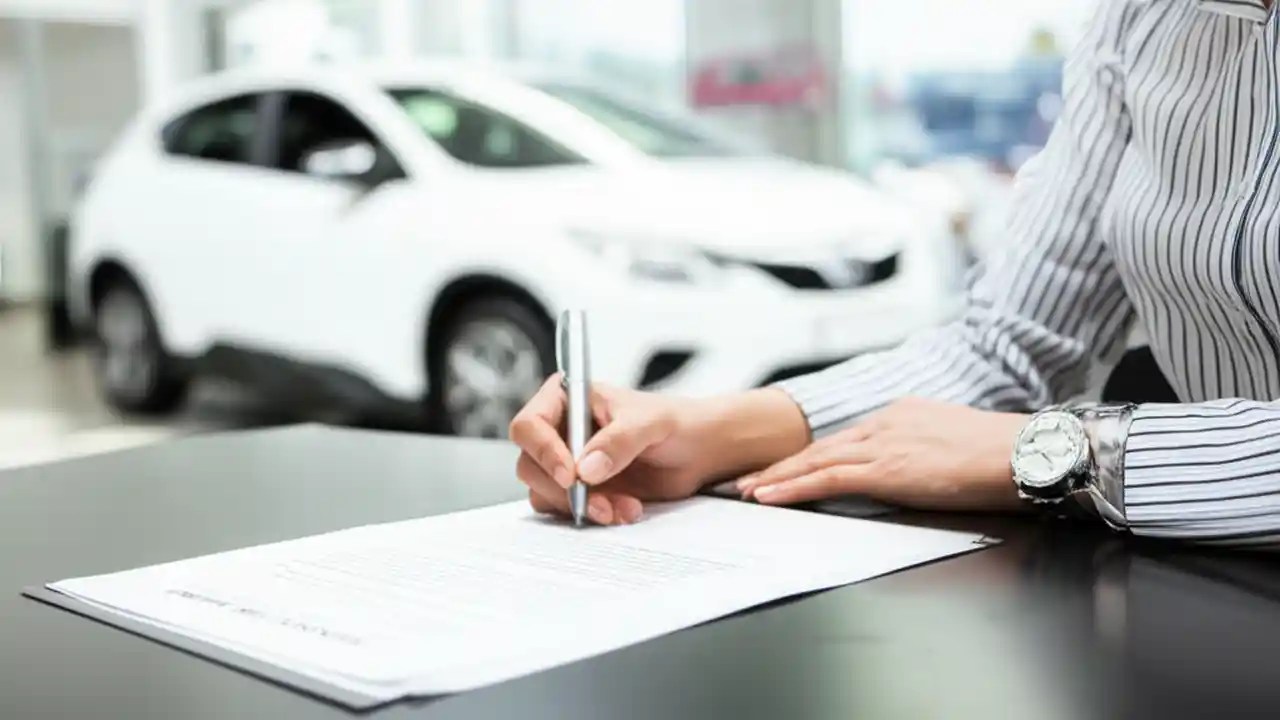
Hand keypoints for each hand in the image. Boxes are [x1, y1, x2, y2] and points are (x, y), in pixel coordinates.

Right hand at [509, 377, 712, 524]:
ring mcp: (568, 463)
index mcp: (568, 399)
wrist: (698, 451)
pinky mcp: (581, 490)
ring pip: (545, 493)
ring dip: (582, 506)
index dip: (542, 451)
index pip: (530, 425)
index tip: (569, 474)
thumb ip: (618, 441)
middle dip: (564, 490)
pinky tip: (623, 509)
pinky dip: (593, 515)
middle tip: (598, 501)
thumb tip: (585, 468)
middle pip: (530, 465)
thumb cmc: (675, 422)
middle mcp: (561, 431)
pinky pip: (567, 511)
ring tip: (621, 506)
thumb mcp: (650, 423)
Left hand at [737, 398, 1029, 511]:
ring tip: (746, 491)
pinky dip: (793, 487)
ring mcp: (884, 443)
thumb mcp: (952, 445)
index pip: (844, 438)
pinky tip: (770, 496)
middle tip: (746, 478)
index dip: (809, 455)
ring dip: (777, 477)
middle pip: (820, 446)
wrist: (1025, 452)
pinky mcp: (886, 468)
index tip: (785, 466)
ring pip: (815, 460)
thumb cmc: (1002, 455)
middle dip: (780, 465)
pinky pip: (827, 477)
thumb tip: (912, 471)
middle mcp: (886, 422)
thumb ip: (922, 453)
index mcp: (902, 414)